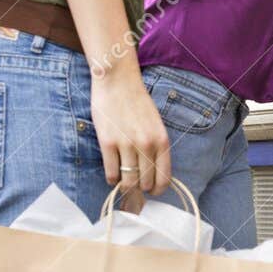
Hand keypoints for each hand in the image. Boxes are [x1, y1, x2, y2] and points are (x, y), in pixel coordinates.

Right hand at [89, 67, 171, 195]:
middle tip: (134, 186)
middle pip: (145, 183)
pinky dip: (111, 179)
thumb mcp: (155, 124)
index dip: (157, 190)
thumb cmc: (136, 101)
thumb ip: (155, 146)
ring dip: (125, 185)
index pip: (164, 178)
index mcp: (161, 140)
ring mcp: (127, 144)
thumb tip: (152, 172)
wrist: (117, 80)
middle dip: (140, 189)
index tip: (151, 191)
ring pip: (128, 181)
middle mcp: (147, 145)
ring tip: (122, 180)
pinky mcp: (108, 142)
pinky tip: (112, 175)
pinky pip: (111, 172)